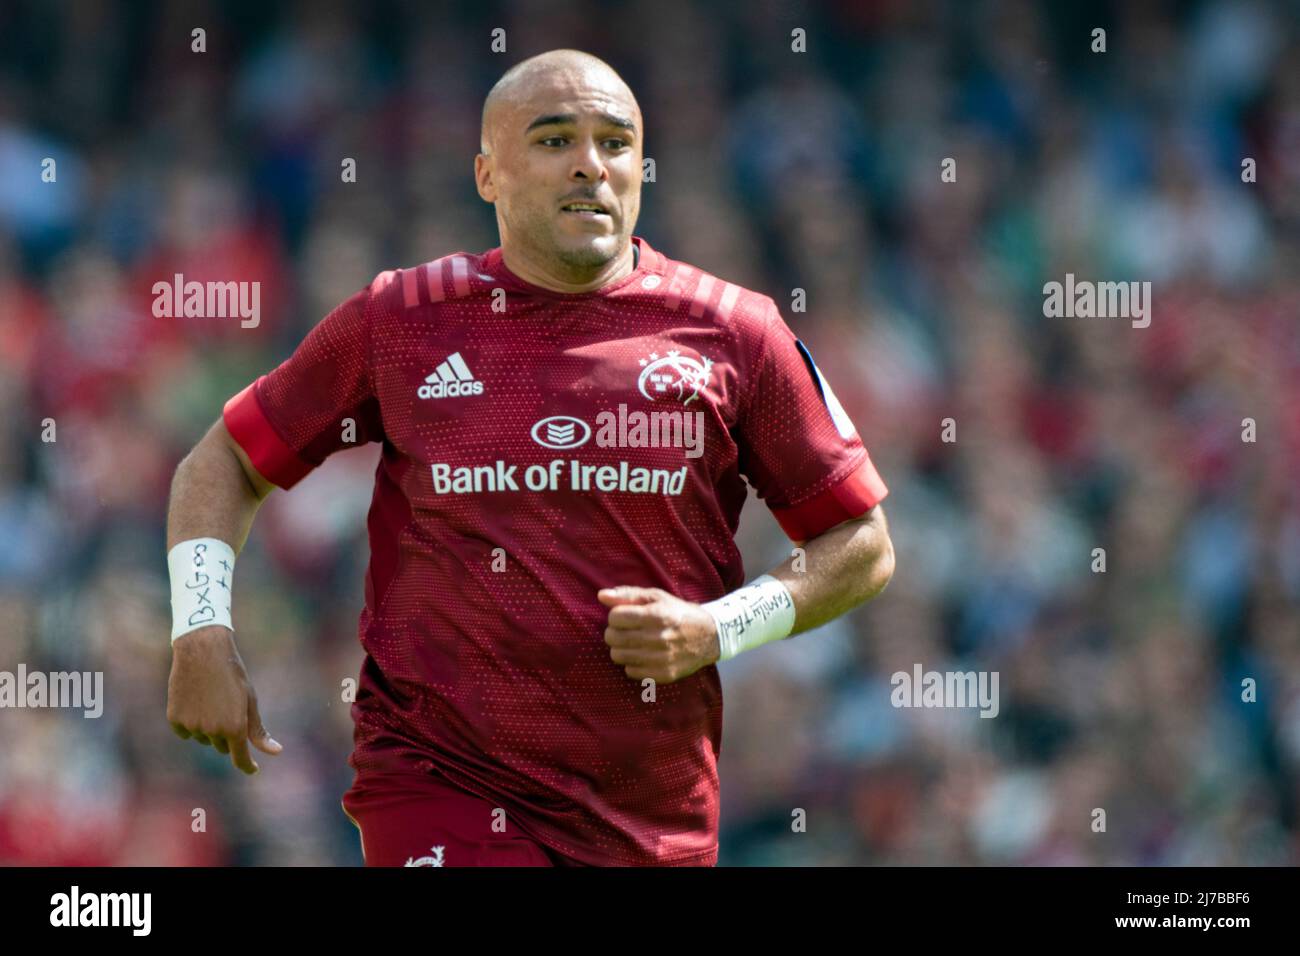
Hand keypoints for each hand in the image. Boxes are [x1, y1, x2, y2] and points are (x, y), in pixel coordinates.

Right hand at [166, 626, 281, 773]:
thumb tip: (276, 752)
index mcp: (235, 727)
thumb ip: (258, 731)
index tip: (252, 768)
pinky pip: (185, 732)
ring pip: (204, 737)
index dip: (247, 765)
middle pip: (222, 745)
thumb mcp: (250, 700)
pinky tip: (194, 700)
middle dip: (226, 732)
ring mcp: (192, 726)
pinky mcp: (175, 720)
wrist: (202, 651)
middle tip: (227, 706)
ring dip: (208, 726)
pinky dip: (191, 721)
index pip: (240, 758)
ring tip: (211, 698)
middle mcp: (213, 731)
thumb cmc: (232, 674)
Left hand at [597, 586, 720, 684]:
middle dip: (614, 632)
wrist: (709, 636)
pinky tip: (643, 655)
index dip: (615, 615)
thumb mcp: (656, 597)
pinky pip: (631, 672)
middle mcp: (659, 638)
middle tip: (626, 630)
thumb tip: (601, 596)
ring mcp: (661, 659)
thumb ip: (628, 594)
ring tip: (633, 643)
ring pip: (618, 656)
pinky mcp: (664, 674)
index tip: (624, 616)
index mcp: (656, 615)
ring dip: (621, 648)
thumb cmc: (677, 612)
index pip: (615, 617)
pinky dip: (633, 663)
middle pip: (612, 638)